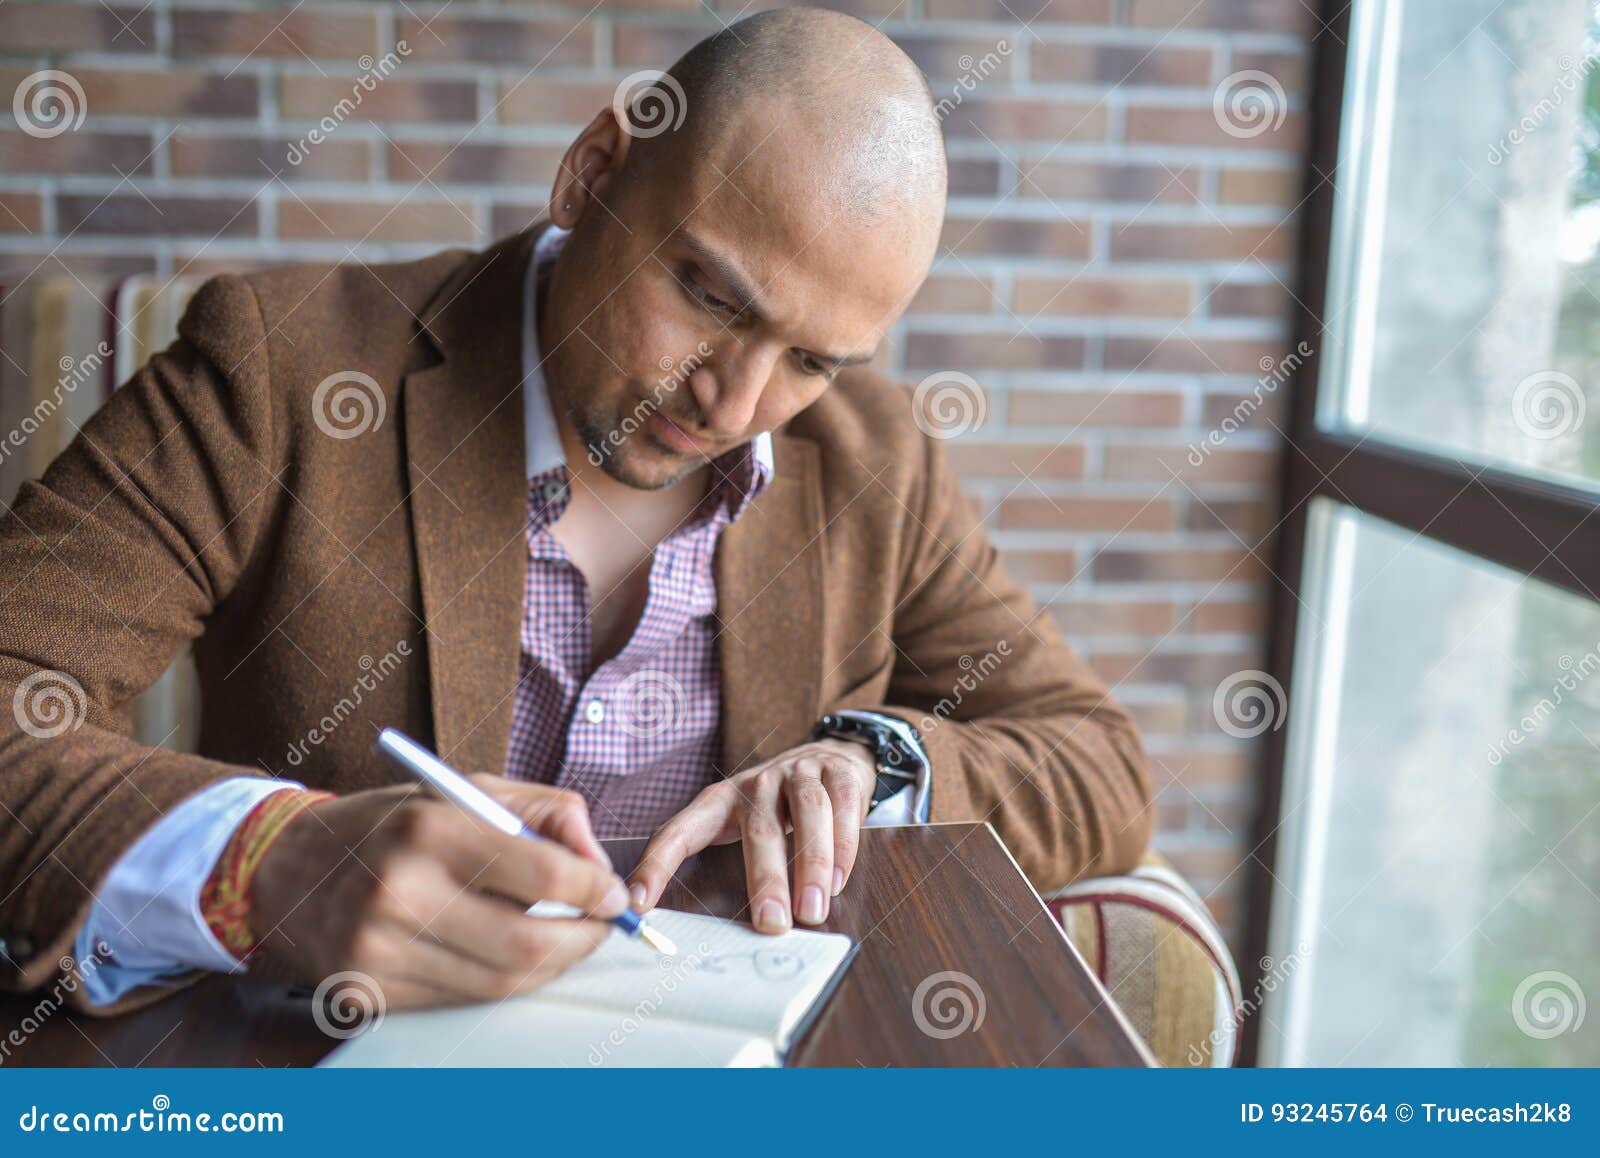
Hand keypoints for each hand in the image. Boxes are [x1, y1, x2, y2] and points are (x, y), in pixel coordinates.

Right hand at [248, 777, 629, 1007]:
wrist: (280, 868)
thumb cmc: (386, 823)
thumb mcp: (462, 787)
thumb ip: (544, 810)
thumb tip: (598, 862)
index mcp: (428, 828)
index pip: (542, 875)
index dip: (593, 890)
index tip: (612, 893)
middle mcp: (399, 892)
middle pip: (527, 943)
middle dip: (583, 939)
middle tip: (601, 925)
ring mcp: (378, 951)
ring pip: (500, 982)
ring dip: (549, 965)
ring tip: (564, 940)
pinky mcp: (367, 992)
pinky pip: (461, 999)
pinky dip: (501, 982)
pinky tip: (510, 956)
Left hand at [627, 739, 875, 933]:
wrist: (831, 756)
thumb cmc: (774, 806)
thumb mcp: (735, 821)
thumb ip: (709, 857)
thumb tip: (667, 913)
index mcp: (718, 801)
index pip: (678, 832)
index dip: (656, 866)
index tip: (638, 904)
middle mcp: (756, 783)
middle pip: (759, 828)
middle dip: (765, 879)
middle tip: (770, 924)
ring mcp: (799, 774)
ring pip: (807, 813)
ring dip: (810, 864)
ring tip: (812, 910)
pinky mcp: (838, 773)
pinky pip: (842, 806)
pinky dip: (843, 845)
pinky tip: (838, 880)